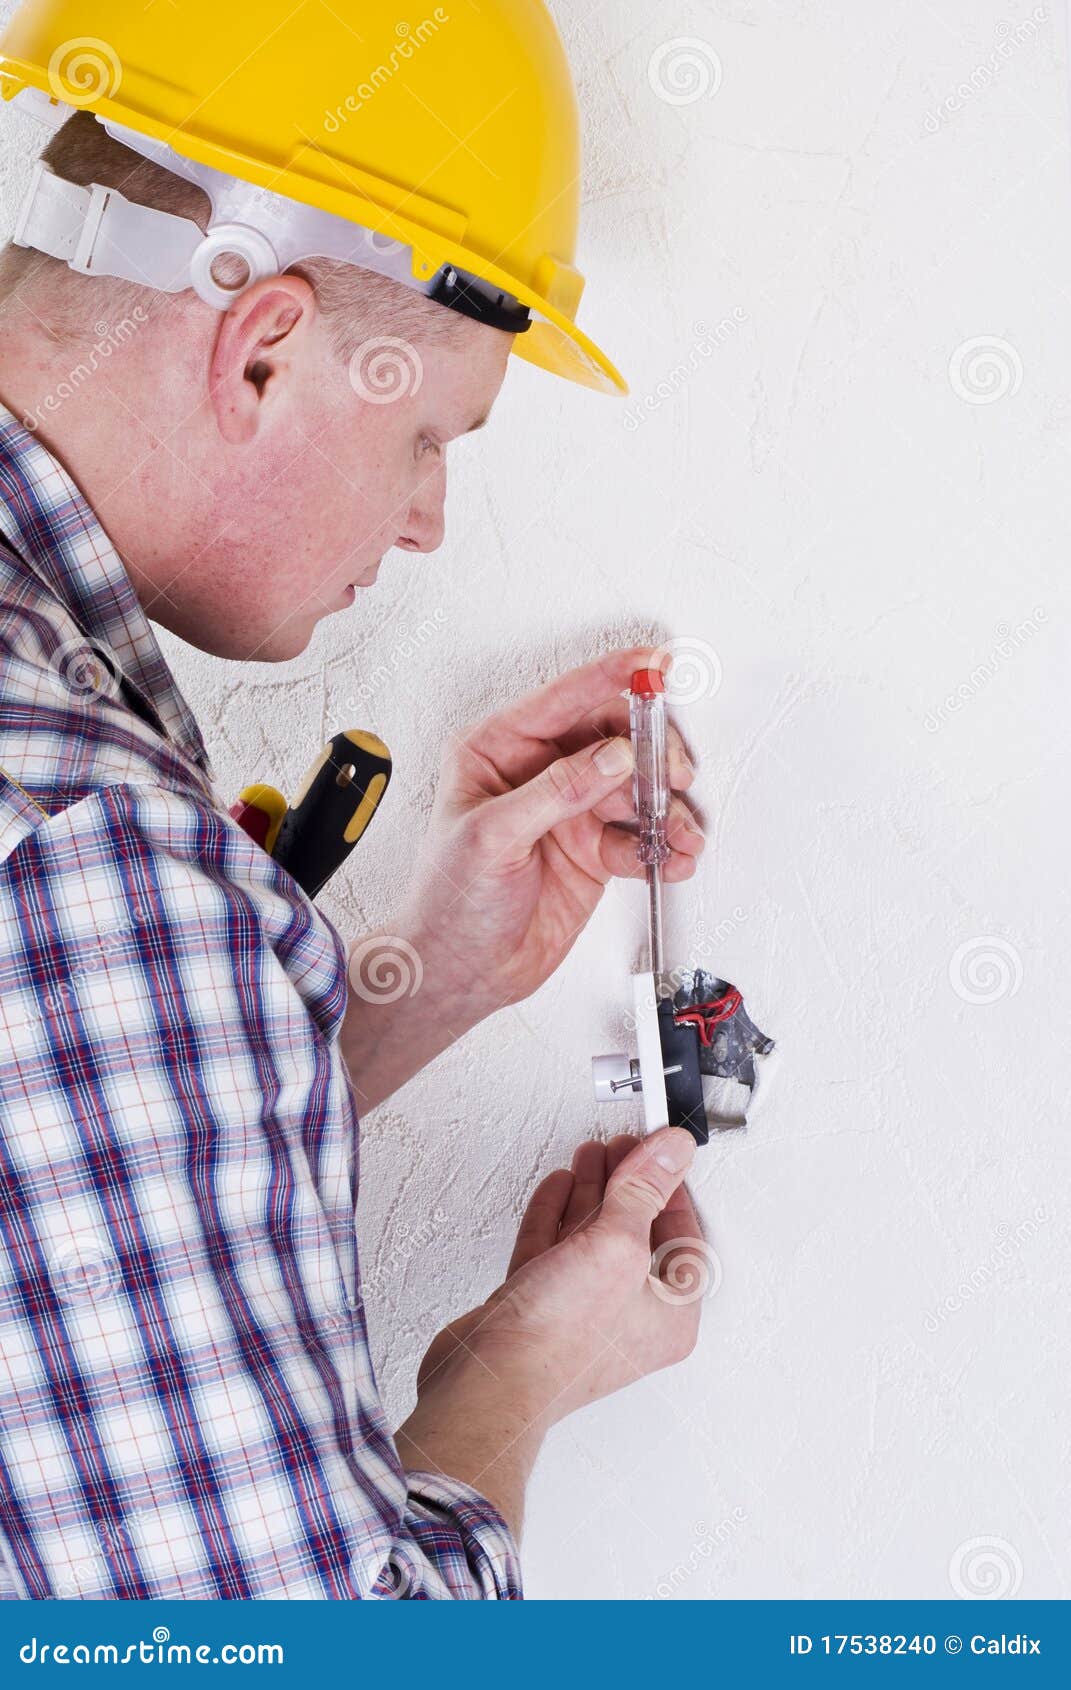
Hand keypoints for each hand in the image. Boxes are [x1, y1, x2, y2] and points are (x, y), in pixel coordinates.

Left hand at [394, 645, 703, 1021]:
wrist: (459, 972)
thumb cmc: (450, 902)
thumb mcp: (493, 836)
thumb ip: (557, 791)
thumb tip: (613, 756)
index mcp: (498, 749)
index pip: (564, 700)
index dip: (612, 677)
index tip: (653, 665)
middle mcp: (539, 772)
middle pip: (614, 738)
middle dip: (652, 753)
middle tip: (674, 773)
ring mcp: (570, 810)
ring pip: (636, 788)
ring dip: (667, 808)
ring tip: (680, 832)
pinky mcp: (594, 850)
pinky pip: (641, 836)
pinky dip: (665, 845)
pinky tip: (673, 857)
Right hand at [395, 1127, 704, 1535]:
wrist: (488, 1380)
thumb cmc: (559, 1343)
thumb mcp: (615, 1246)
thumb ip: (643, 1191)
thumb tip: (672, 1150)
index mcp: (668, 1316)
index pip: (682, 1238)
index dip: (670, 1188)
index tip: (658, 1150)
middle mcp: (628, 1318)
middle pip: (636, 1233)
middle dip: (627, 1183)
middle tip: (624, 1145)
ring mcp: (582, 1312)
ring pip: (593, 1239)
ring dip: (592, 1193)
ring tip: (592, 1154)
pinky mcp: (540, 1307)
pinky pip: (555, 1252)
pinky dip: (556, 1216)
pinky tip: (558, 1188)